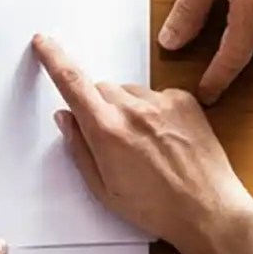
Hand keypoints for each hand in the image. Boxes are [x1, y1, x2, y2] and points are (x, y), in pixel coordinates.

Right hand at [31, 35, 252, 252]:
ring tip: (145, 145)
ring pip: (129, 91)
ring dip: (128, 108)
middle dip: (99, 106)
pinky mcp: (184, 100)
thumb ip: (79, 148)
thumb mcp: (103, 189)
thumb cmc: (156, 208)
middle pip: (101, 88)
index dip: (54, 58)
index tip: (44, 43)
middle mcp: (133, 109)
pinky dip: (155, 110)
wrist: (208, 210)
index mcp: (107, 131)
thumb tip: (66, 118)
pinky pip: (157, 95)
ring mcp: (161, 102)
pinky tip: (165, 140)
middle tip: (112, 139)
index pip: (72, 82)